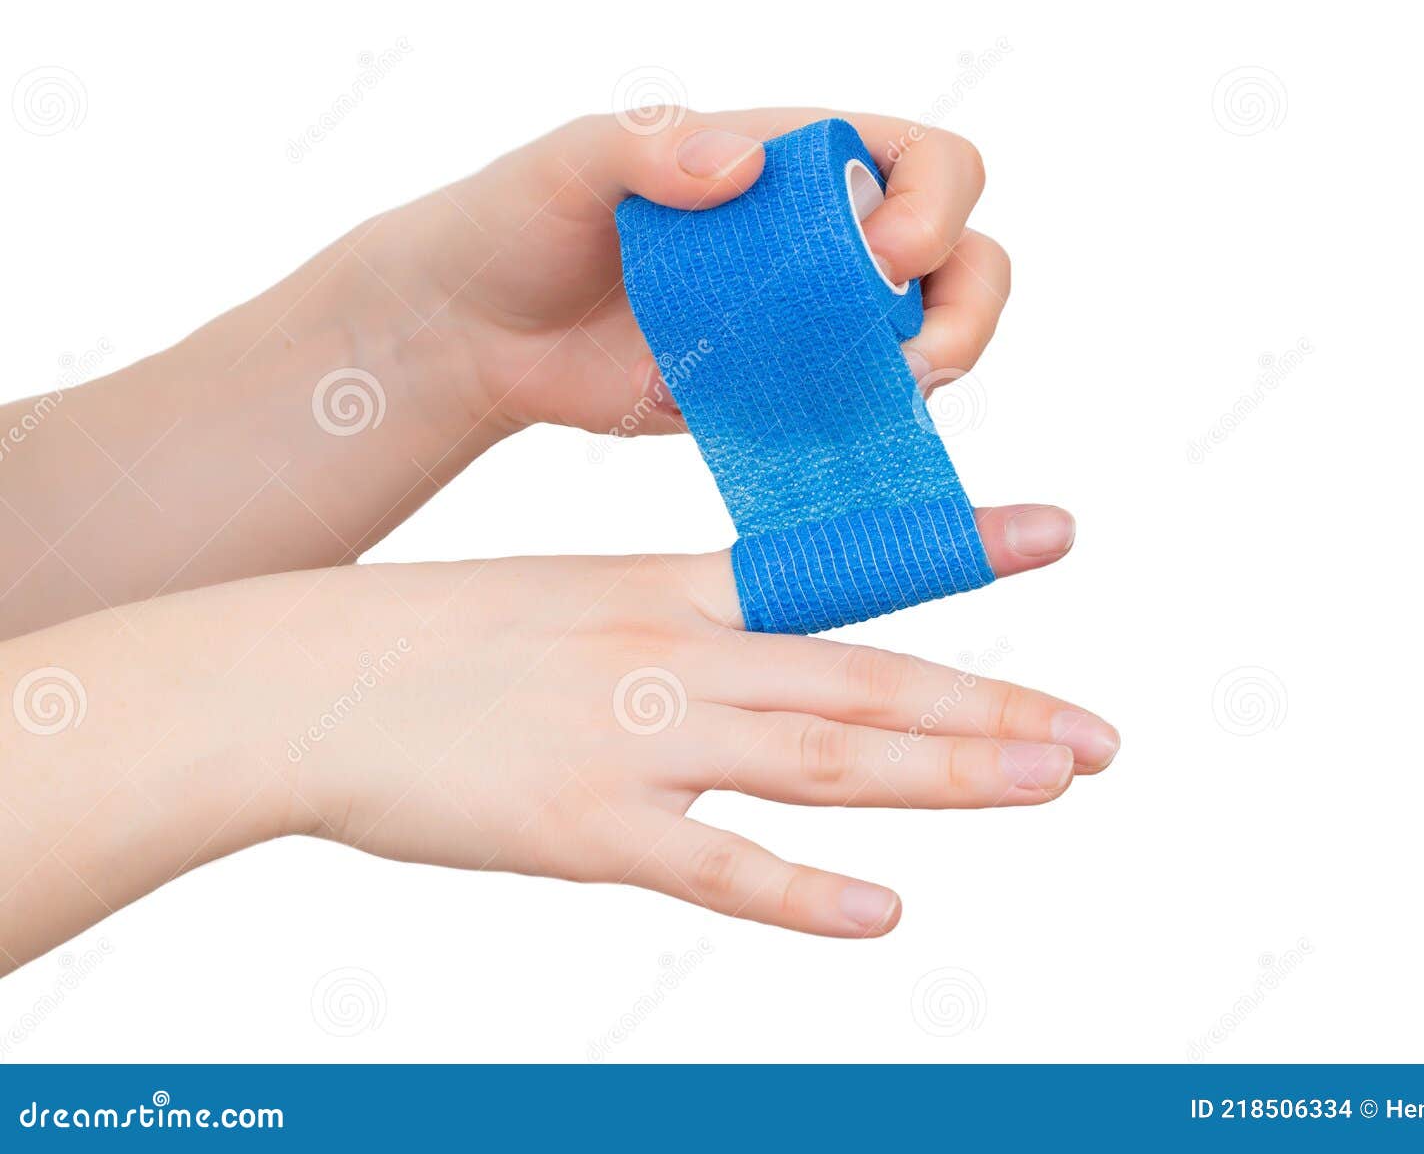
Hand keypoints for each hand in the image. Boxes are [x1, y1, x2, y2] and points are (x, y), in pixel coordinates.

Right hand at [300, 514, 1111, 937]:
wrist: (303, 677)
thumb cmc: (430, 641)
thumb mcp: (571, 597)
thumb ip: (671, 625)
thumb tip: (755, 664)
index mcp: (669, 589)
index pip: (838, 569)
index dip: (954, 552)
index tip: (1055, 530)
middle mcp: (674, 654)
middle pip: (863, 681)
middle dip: (990, 708)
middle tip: (1099, 737)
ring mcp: (634, 740)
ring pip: (820, 756)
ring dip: (943, 774)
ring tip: (1047, 787)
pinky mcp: (581, 830)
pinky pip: (712, 869)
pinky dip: (800, 893)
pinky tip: (881, 914)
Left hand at [367, 108, 1009, 433]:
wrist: (482, 332)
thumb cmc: (523, 219)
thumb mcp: (572, 161)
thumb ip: (648, 146)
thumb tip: (741, 167)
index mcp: (800, 163)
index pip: (932, 163)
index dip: (939, 207)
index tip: (882, 257)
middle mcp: (827, 242)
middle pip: (965, 263)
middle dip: (965, 313)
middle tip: (910, 359)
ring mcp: (812, 326)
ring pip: (929, 348)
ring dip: (925, 382)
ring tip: (873, 401)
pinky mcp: (782, 397)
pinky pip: (856, 418)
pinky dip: (863, 436)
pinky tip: (823, 446)